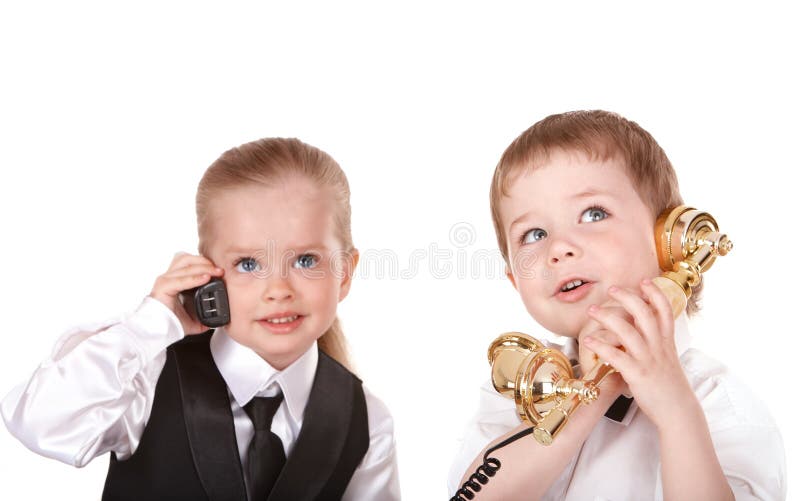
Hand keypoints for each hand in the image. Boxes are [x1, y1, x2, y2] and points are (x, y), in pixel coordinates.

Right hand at [149, 252, 224, 335]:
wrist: (157, 332)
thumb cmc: (170, 323)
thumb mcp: (193, 317)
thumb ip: (205, 315)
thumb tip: (218, 319)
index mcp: (176, 280)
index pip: (190, 262)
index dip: (205, 263)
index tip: (220, 269)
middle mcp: (169, 277)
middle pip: (188, 259)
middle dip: (206, 262)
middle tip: (220, 270)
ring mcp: (165, 280)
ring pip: (185, 264)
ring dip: (203, 266)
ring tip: (215, 272)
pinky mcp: (163, 287)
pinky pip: (180, 280)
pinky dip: (195, 278)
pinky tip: (206, 279)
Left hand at [581, 279, 690, 427]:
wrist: (678, 411)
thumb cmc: (669, 386)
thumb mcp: (668, 359)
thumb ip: (657, 343)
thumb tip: (644, 330)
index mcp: (667, 342)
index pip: (665, 311)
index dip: (655, 294)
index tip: (644, 281)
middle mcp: (659, 347)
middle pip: (645, 315)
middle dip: (628, 298)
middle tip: (612, 289)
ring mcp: (648, 360)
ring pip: (627, 332)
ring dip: (608, 318)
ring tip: (592, 310)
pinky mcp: (637, 375)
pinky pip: (616, 356)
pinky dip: (601, 346)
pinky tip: (588, 341)